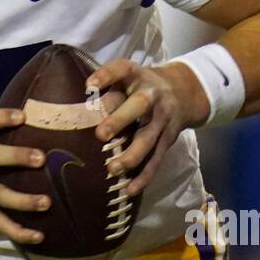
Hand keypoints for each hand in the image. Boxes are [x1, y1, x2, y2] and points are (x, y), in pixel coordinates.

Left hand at [85, 60, 210, 198]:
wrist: (183, 92)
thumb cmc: (141, 85)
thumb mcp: (127, 77)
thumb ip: (106, 86)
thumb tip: (76, 105)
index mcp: (137, 75)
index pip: (122, 69)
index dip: (106, 75)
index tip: (89, 85)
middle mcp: (152, 95)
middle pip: (139, 105)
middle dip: (120, 119)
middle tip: (100, 135)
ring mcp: (162, 119)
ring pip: (149, 138)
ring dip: (131, 155)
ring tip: (112, 168)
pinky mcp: (168, 140)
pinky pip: (156, 159)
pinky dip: (143, 176)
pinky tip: (129, 190)